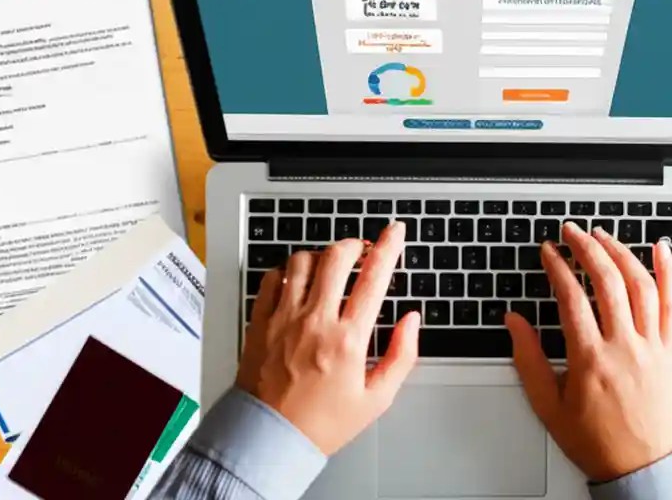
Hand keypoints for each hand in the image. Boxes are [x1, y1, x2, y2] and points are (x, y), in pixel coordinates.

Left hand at [234, 222, 420, 454]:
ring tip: (329, 267)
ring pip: (303, 261)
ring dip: (321, 256)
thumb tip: (411, 321)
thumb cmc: (321, 424)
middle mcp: (315, 322)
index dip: (389, 247)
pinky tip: (298, 281)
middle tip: (361, 249)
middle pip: (337, 258)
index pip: (374, 278)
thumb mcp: (376, 399)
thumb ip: (402, 356)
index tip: (395, 232)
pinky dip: (288, 270)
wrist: (270, 438)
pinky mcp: (260, 321)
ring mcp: (283, 318)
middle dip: (354, 245)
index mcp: (348, 340)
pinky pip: (273, 278)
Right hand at [505, 223, 671, 482]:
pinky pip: (671, 303)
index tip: (548, 251)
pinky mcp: (667, 350)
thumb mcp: (548, 405)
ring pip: (640, 285)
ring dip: (620, 252)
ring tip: (602, 235)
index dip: (557, 267)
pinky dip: (667, 272)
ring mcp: (650, 346)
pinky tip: (660, 248)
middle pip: (607, 281)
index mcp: (591, 360)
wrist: (641, 467)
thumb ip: (528, 359)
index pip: (572, 297)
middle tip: (571, 232)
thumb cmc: (596, 441)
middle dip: (586, 248)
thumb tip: (514, 322)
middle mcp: (624, 347)